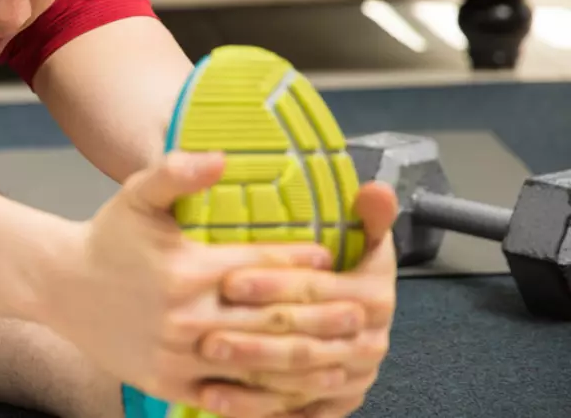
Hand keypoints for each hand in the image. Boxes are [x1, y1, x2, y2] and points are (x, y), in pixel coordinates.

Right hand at [36, 151, 372, 413]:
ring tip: (345, 356)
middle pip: (271, 319)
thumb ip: (178, 171)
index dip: (300, 264)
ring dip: (308, 362)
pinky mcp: (171, 382)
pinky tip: (297, 391)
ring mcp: (179, 354)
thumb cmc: (106, 238)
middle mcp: (186, 316)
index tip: (332, 260)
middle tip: (363, 311)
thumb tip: (222, 158)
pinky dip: (269, 397)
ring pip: (259, 364)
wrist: (59, 286)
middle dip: (322, 316)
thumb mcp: (138, 195)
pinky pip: (231, 395)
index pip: (260, 268)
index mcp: (186, 269)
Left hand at [205, 182, 399, 416]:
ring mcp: (353, 375)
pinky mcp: (337, 402)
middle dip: (254, 340)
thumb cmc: (345, 265)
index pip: (317, 290)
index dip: (273, 285)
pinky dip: (256, 409)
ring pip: (297, 380)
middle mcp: (369, 339)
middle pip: (304, 340)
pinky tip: (217, 399)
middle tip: (206, 337)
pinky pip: (297, 409)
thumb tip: (376, 188)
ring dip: (250, 376)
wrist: (358, 315)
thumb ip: (365, 214)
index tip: (228, 282)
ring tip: (207, 365)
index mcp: (372, 293)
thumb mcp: (360, 235)